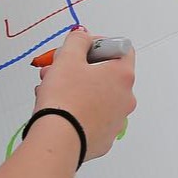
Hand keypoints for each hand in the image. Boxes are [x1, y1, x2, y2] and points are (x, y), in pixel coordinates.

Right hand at [33, 28, 134, 160]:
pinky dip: (78, 110)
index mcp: (122, 76)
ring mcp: (116, 121)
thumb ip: (78, 40)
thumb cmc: (64, 99)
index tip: (81, 48)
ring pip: (96, 96)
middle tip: (58, 69)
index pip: (121, 49)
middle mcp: (126, 99)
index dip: (99, 44)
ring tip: (51, 90)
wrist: (58, 141)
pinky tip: (59, 110)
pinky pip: (92, 117)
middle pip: (105, 74)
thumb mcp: (67, 58)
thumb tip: (83, 37)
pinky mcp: (104, 139)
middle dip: (80, 68)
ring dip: (76, 89)